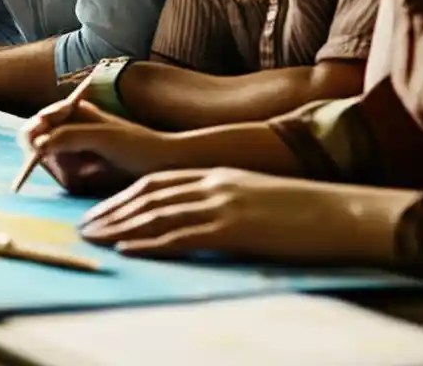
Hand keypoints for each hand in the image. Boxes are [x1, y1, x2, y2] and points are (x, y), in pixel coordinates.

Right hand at [25, 99, 177, 196]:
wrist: (168, 163)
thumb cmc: (140, 146)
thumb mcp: (103, 138)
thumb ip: (69, 136)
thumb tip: (39, 144)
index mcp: (73, 110)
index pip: (35, 124)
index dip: (34, 138)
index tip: (41, 151)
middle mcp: (71, 126)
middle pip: (39, 146)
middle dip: (55, 160)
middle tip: (77, 167)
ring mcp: (75, 148)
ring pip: (52, 165)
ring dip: (68, 172)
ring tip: (95, 171)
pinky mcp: (82, 167)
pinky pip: (66, 178)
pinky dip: (77, 181)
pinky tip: (99, 176)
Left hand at [79, 169, 416, 263]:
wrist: (339, 211)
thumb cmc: (299, 208)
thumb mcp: (250, 194)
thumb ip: (219, 199)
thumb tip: (195, 218)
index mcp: (214, 174)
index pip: (155, 184)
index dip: (122, 197)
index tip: (98, 211)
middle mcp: (210, 185)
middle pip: (147, 197)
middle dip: (111, 211)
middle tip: (83, 226)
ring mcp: (220, 206)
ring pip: (156, 215)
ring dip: (119, 227)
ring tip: (92, 237)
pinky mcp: (232, 228)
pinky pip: (182, 236)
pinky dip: (151, 243)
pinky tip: (128, 248)